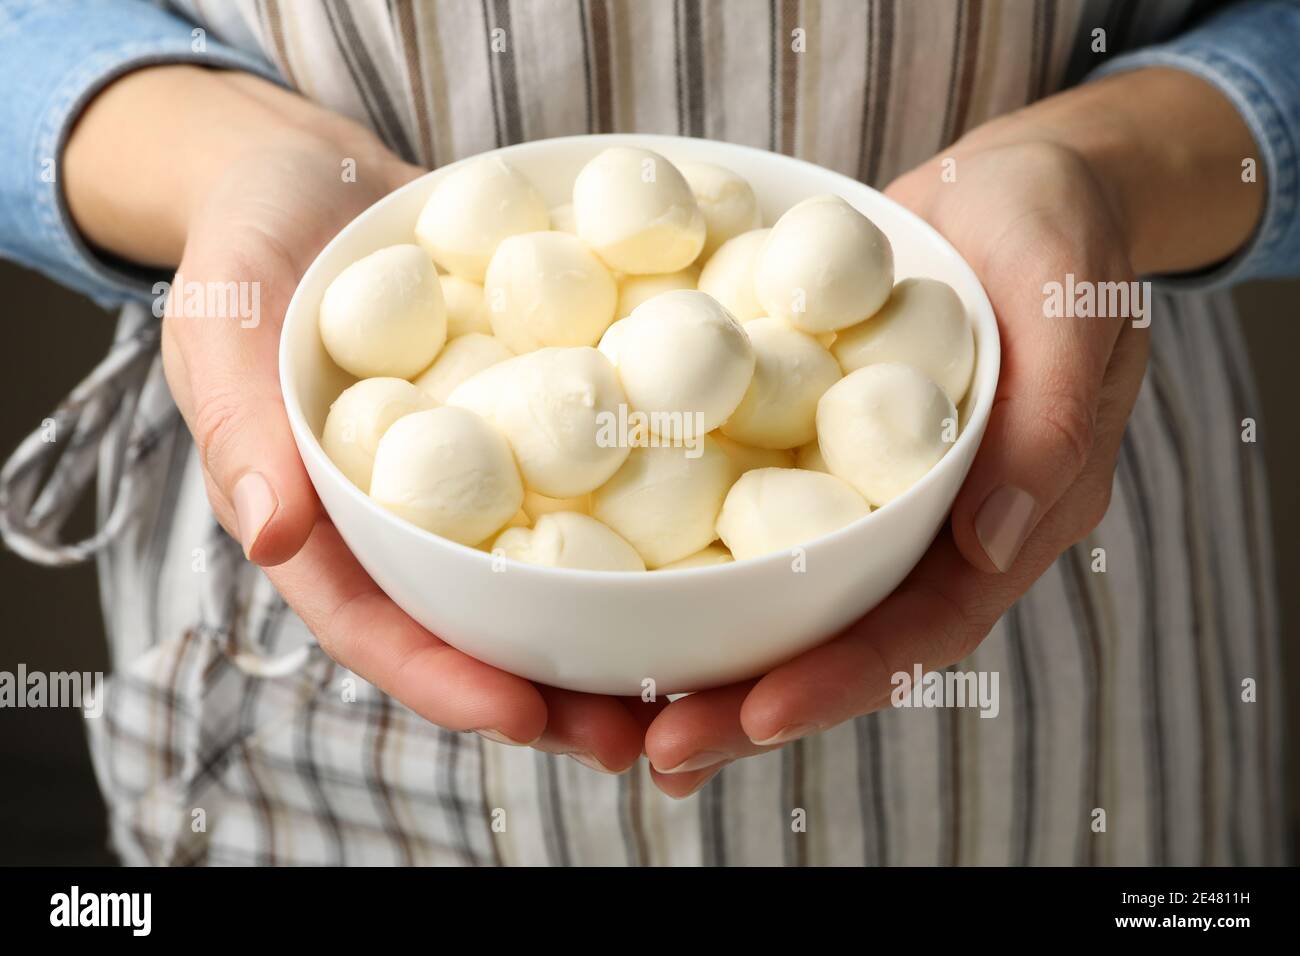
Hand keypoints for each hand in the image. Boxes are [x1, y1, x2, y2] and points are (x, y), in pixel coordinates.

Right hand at [66, 67, 654, 769]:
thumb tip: (270, 536)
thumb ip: (240, 424)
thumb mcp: (222, 323)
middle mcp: (410, 517)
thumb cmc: (246, 251)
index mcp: (328, 525)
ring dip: (611, 629)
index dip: (444, 680)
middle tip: (638, 736)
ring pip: (542, 571)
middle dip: (552, 691)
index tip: (521, 718)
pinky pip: (584, 475)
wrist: (315, 180)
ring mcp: (476, 473)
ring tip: (695, 675)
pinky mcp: (528, 420)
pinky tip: (709, 537)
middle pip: (478, 625)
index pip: (377, 626)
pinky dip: (639, 516)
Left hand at [642, 134, 1149, 796]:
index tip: (757, 716)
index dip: (845, 679)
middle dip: (751, 704)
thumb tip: (993, 545)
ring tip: (617, 717)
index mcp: (1005, 518)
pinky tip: (618, 596)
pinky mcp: (809, 448)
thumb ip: (1051, 422)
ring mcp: (861, 491)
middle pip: (838, 637)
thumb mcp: (1073, 305)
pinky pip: (745, 515)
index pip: (926, 626)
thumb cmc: (1057, 231)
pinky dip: (688, 565)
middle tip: (657, 756)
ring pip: (785, 598)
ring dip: (708, 661)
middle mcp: (926, 526)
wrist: (1007, 184)